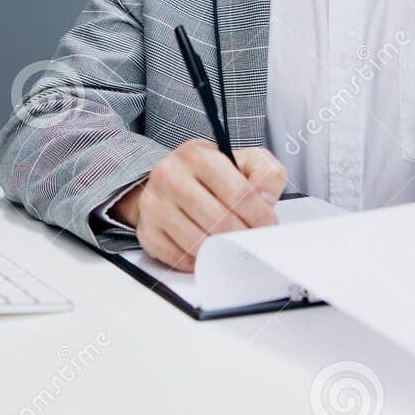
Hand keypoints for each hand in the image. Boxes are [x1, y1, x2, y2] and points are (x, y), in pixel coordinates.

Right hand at [111, 139, 287, 271]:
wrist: (170, 182)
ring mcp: (155, 205)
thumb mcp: (244, 161)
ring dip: (222, 249)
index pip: (237, 192)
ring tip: (230, 242)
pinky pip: (180, 258)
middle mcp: (170, 176)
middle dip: (242, 234)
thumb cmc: (211, 175)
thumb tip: (266, 199)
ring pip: (199, 242)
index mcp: (197, 155)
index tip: (267, 224)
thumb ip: (266, 173)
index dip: (259, 215)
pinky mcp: (147, 232)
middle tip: (250, 236)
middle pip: (219, 221)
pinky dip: (199, 259)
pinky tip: (207, 247)